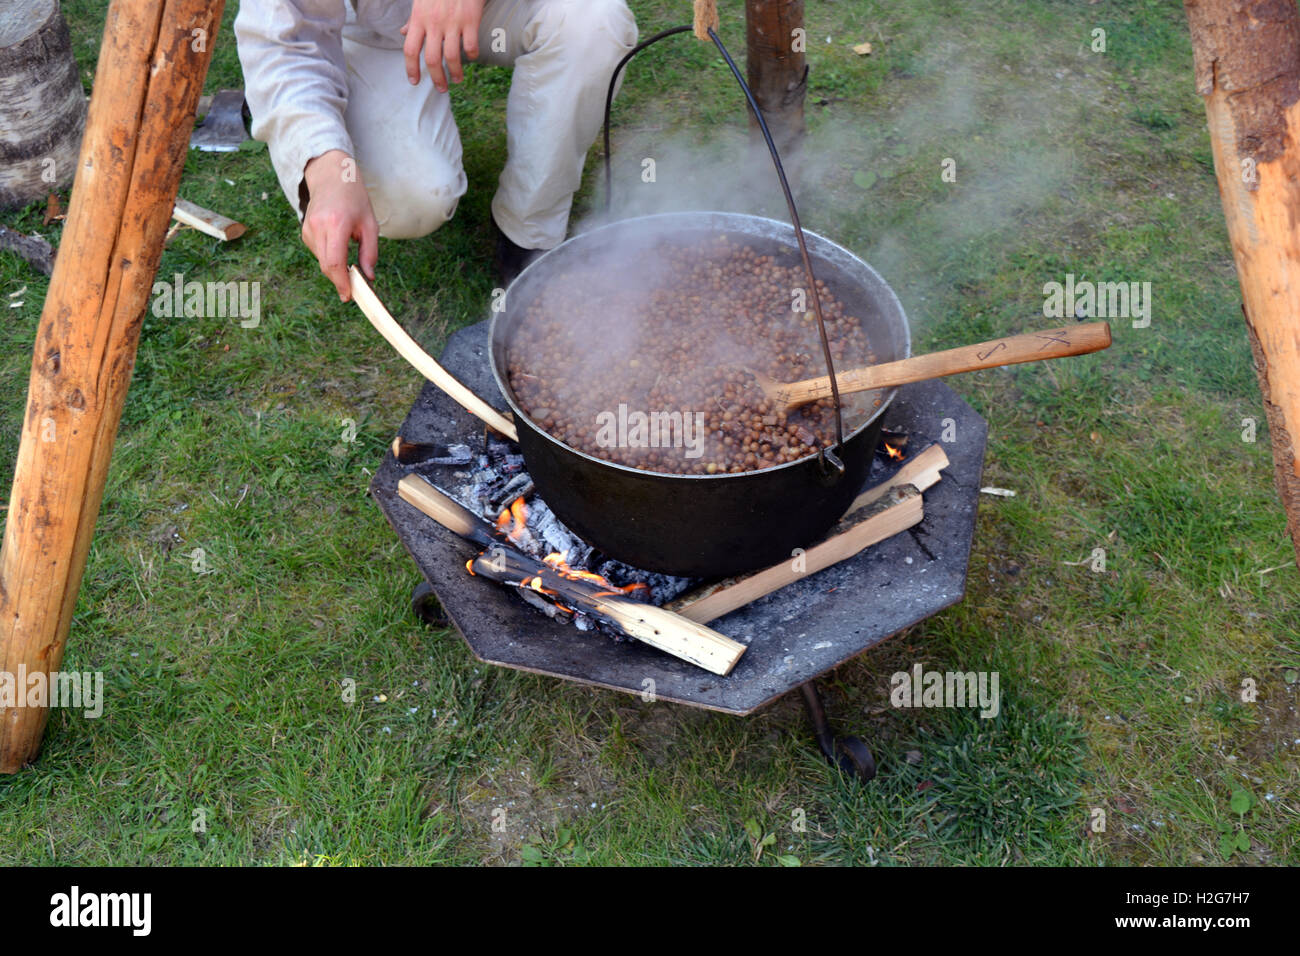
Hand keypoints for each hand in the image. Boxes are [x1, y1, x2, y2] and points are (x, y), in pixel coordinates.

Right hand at [301, 150, 378, 301]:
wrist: (332, 176)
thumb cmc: (355, 199)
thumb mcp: (370, 224)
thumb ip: (370, 252)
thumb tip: (368, 277)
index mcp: (336, 224)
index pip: (334, 261)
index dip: (341, 282)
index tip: (348, 296)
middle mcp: (318, 226)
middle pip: (326, 266)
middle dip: (340, 281)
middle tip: (354, 289)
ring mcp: (308, 228)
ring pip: (322, 261)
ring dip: (336, 268)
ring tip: (350, 261)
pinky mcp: (305, 231)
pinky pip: (318, 253)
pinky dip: (329, 258)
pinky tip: (339, 246)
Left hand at [400, 0, 482, 92]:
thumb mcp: (420, 1)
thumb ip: (412, 20)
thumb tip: (402, 33)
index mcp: (419, 18)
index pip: (410, 49)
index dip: (411, 68)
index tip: (415, 81)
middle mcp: (434, 23)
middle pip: (432, 59)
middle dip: (436, 78)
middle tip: (441, 89)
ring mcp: (453, 22)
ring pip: (453, 57)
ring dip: (455, 73)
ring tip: (457, 79)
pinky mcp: (470, 20)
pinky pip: (471, 46)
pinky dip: (472, 56)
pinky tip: (472, 58)